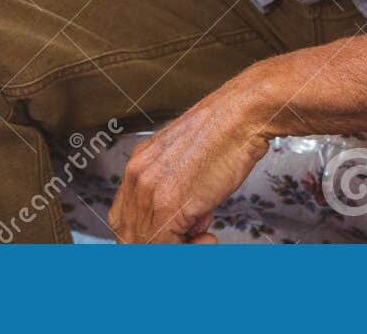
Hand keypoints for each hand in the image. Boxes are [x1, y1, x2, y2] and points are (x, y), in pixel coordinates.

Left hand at [108, 81, 272, 242]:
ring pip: (145, 244)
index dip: (147, 236)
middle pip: (129, 234)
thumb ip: (174, 191)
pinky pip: (163, 246)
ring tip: (202, 236)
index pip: (125, 218)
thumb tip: (182, 224)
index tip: (173, 239)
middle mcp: (137, 176)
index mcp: (139, 164)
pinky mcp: (168, 204)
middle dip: (160, 247)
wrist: (241, 116)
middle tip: (189, 242)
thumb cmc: (224, 134)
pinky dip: (187, 251)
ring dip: (177, 249)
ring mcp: (150, 190)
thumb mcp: (187, 162)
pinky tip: (207, 236)